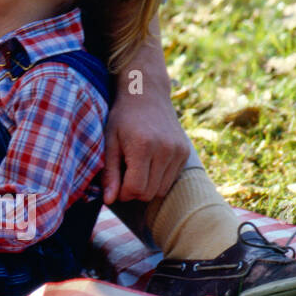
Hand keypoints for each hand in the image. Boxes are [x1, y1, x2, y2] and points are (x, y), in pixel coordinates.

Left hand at [103, 79, 189, 204]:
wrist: (146, 94)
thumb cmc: (122, 118)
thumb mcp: (109, 141)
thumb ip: (110, 172)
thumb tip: (109, 201)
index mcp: (143, 147)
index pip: (136, 189)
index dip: (122, 193)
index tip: (114, 184)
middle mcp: (165, 150)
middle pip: (149, 193)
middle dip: (133, 191)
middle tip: (123, 176)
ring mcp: (178, 151)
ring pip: (161, 190)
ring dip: (146, 186)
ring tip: (135, 168)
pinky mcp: (185, 153)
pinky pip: (171, 179)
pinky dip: (158, 178)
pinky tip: (148, 162)